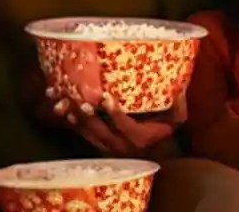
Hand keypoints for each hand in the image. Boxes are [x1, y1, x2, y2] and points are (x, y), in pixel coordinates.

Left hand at [47, 91, 185, 156]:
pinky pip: (82, 134)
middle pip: (102, 132)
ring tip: (63, 102)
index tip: (107, 98)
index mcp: (141, 138)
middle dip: (89, 117)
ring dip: (75, 119)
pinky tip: (60, 108)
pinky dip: (71, 122)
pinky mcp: (97, 143)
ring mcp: (107, 146)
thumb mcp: (176, 118)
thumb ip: (178, 105)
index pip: (127, 127)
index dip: (116, 114)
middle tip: (80, 101)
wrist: (154, 150)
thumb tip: (178, 89)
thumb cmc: (164, 128)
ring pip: (88, 134)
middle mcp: (122, 146)